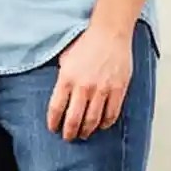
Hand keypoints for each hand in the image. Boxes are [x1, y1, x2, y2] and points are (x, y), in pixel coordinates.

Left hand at [46, 25, 132, 140]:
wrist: (109, 33)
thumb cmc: (86, 43)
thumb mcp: (65, 58)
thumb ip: (62, 77)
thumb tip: (59, 94)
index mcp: (67, 78)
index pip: (56, 107)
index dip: (54, 122)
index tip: (53, 128)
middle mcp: (83, 86)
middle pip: (74, 119)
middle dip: (69, 132)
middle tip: (68, 137)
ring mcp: (102, 89)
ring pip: (93, 120)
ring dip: (87, 130)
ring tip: (83, 134)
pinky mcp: (118, 90)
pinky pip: (111, 114)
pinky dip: (105, 123)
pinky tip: (101, 125)